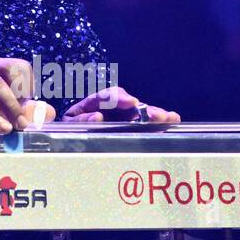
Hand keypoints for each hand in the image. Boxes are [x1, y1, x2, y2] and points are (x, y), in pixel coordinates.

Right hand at [0, 57, 52, 135]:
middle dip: (23, 92)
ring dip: (10, 105)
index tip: (30, 105)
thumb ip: (15, 108)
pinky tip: (1, 129)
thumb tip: (49, 114)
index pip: (17, 65)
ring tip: (19, 125)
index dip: (30, 84)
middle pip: (9, 68)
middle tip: (28, 116)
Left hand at [61, 86, 179, 123]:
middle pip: (130, 104)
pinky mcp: (130, 127)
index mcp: (93, 104)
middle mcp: (111, 108)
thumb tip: (97, 117)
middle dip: (145, 108)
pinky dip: (159, 122)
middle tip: (156, 115)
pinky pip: (145, 123)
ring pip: (140, 113)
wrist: (66, 143)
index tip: (132, 102)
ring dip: (155, 114)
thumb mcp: (68, 124)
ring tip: (169, 118)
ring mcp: (121, 117)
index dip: (121, 98)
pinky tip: (172, 120)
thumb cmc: (69, 129)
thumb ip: (80, 120)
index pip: (108, 96)